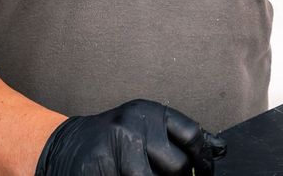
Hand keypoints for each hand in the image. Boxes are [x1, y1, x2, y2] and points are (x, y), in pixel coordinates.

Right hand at [35, 99, 225, 174]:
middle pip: (177, 166)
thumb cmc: (112, 139)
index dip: (203, 161)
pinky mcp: (99, 168)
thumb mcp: (146, 127)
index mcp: (150, 112)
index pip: (192, 135)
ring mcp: (116, 147)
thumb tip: (220, 149)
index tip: (204, 175)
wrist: (62, 145)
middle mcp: (134, 125)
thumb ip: (180, 137)